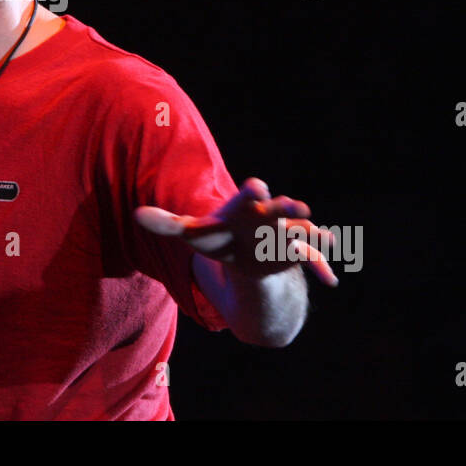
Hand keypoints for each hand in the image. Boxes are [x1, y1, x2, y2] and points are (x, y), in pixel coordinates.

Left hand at [134, 178, 338, 285]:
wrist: (247, 249)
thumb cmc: (221, 237)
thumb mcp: (193, 233)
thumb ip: (167, 224)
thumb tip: (135, 214)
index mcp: (245, 207)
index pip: (248, 197)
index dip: (252, 193)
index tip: (257, 186)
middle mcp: (268, 216)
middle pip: (279, 209)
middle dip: (288, 208)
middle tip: (298, 205)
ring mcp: (285, 234)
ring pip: (299, 232)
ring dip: (309, 234)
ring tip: (323, 238)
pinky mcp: (295, 254)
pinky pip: (310, 260)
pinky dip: (320, 268)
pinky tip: (330, 280)